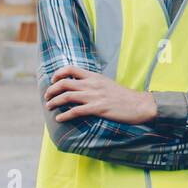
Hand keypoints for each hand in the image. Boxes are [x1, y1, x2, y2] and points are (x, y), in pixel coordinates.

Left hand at [44, 64, 158, 123]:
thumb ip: (94, 84)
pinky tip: (59, 119)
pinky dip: (64, 115)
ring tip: (49, 107)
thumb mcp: (108, 84)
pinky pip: (75, 111)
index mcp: (95, 77)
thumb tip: (81, 88)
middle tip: (47, 97)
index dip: (58, 74)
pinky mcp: (98, 108)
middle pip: (64, 83)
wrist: (140, 105)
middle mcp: (92, 84)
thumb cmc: (125, 97)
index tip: (53, 81)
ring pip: (66, 96)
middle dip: (51, 90)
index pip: (70, 69)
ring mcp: (94, 96)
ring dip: (54, 102)